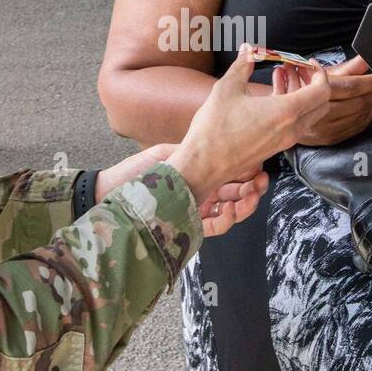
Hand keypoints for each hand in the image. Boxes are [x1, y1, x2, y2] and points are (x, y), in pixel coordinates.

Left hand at [98, 144, 268, 237]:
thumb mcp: (168, 154)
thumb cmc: (135, 172)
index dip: (246, 171)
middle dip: (253, 188)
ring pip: (231, 212)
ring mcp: (195, 211)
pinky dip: (227, 219)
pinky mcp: (188, 225)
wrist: (109, 192)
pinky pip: (215, 226)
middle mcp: (200, 194)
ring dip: (246, 205)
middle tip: (261, 181)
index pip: (230, 175)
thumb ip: (192, 151)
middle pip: (236, 194)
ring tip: (251, 195)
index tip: (258, 164)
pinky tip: (231, 209)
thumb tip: (217, 144)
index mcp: (198, 176)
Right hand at [167, 44, 330, 202]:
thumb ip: (243, 64)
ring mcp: (284, 140)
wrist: (203, 164)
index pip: (322, 91)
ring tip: (280, 72)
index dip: (318, 73)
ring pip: (307, 113)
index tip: (304, 62)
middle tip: (295, 66)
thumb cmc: (214, 129)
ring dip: (299, 92)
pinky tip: (270, 92)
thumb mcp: (227, 89)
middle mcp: (290, 129)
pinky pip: (294, 123)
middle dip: (311, 81)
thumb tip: (248, 48)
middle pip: (320, 103)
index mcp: (285, 112)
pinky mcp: (275, 146)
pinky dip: (290, 105)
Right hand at [286, 55, 371, 145]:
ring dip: (371, 103)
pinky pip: (355, 128)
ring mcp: (325, 129)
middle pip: (358, 102)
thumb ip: (348, 67)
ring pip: (359, 115)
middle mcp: (319, 113)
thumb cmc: (303, 89)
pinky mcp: (329, 138)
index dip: (369, 81)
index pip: (350, 87)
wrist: (284, 111)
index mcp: (316, 94)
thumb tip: (366, 57)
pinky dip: (365, 117)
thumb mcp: (322, 74)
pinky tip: (366, 108)